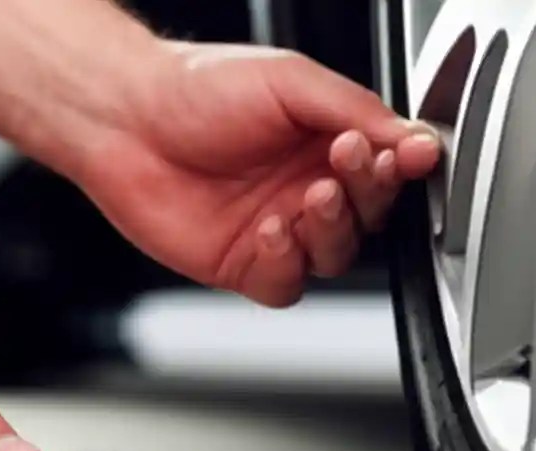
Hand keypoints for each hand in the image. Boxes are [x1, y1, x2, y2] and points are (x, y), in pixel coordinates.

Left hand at [78, 42, 441, 306]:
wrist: (125, 119)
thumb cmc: (194, 90)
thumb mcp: (290, 80)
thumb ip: (354, 107)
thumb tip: (408, 136)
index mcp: (323, 141)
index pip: (386, 168)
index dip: (402, 167)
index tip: (410, 156)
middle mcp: (303, 187)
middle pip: (370, 216)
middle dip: (369, 194)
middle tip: (347, 166)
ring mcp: (274, 228)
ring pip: (334, 256)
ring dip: (332, 230)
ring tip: (311, 197)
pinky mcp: (240, 263)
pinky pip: (285, 284)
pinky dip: (287, 263)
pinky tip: (270, 231)